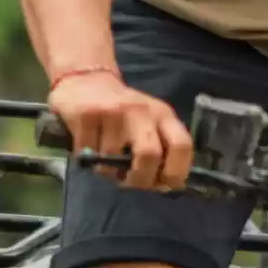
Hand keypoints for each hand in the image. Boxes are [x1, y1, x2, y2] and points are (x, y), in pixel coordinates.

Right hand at [47, 69, 192, 191]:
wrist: (86, 80)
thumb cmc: (122, 111)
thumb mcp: (149, 123)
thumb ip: (160, 149)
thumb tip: (162, 186)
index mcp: (163, 114)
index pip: (181, 146)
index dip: (176, 173)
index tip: (164, 186)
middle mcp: (141, 111)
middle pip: (150, 155)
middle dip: (140, 179)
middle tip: (130, 183)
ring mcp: (113, 112)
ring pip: (111, 159)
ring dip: (106, 169)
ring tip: (103, 160)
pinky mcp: (86, 114)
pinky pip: (87, 152)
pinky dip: (86, 157)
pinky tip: (88, 145)